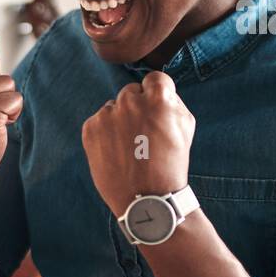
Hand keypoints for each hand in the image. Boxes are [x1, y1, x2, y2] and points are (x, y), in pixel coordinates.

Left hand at [81, 71, 194, 212]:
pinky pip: (98, 121)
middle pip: (131, 92)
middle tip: (142, 133)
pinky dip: (105, 133)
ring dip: (119, 120)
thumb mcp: (185, 127)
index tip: (156, 109)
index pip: (155, 79)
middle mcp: (130, 101)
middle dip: (137, 107)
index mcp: (158, 98)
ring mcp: (107, 114)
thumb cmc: (170, 163)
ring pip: (113, 107)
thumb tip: (158, 89)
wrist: (145, 197)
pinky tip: (115, 151)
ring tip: (129, 147)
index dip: (157, 94)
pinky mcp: (90, 128)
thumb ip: (172, 101)